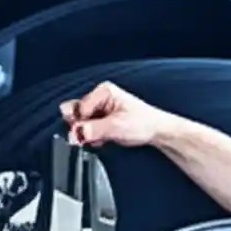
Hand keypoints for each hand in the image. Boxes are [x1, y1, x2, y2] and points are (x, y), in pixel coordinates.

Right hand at [60, 81, 176, 147]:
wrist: (156, 132)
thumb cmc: (143, 123)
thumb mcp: (116, 127)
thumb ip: (93, 129)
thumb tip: (74, 133)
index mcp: (103, 91)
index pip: (78, 108)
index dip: (79, 124)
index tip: (83, 136)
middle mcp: (99, 97)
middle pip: (76, 114)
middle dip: (82, 129)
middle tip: (96, 136)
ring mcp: (99, 109)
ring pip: (80, 124)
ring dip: (88, 134)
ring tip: (104, 137)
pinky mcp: (101, 119)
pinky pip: (87, 129)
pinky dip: (93, 137)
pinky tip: (105, 138)